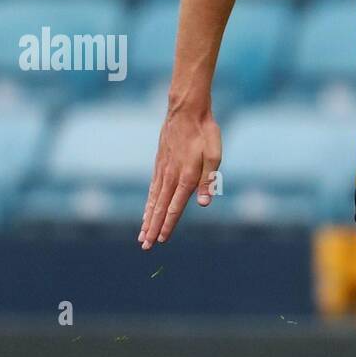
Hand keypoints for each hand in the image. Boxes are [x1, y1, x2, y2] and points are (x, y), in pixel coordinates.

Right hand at [139, 108, 221, 248]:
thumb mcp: (214, 155)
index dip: (168, 225)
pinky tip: (146, 211)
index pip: (175, 207)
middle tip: (145, 246)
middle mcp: (170, 176)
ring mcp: (162, 170)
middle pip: (159, 207)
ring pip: (153, 200)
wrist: (186, 110)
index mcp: (185, 177)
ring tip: (141, 235)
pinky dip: (148, 202)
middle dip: (153, 228)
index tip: (162, 240)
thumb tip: (204, 203)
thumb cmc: (205, 132)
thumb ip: (209, 180)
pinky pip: (152, 188)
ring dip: (147, 219)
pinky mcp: (159, 163)